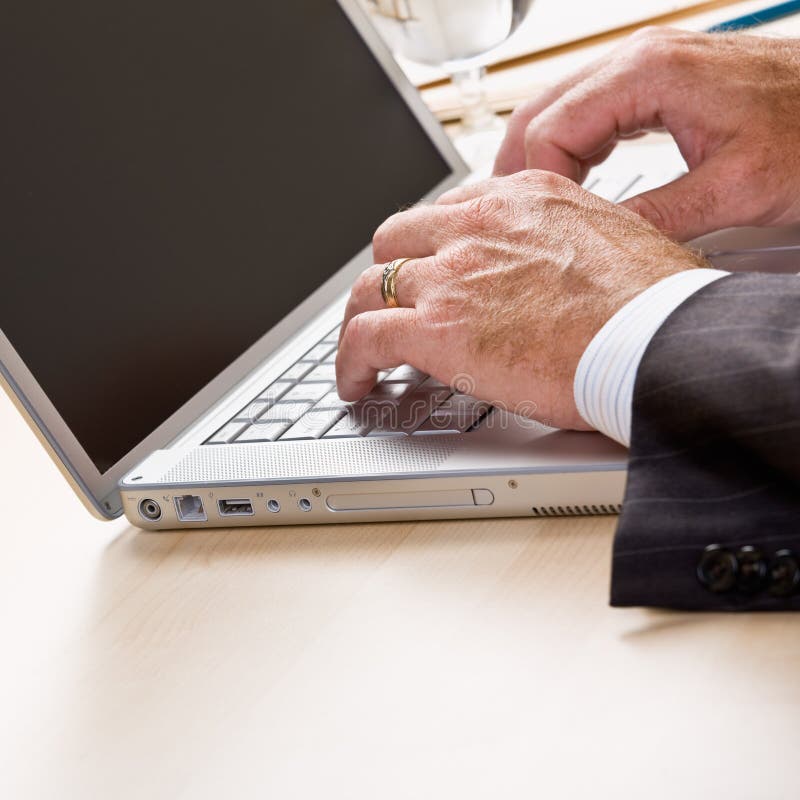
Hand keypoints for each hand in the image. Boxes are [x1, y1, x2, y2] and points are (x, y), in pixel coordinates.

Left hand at [336, 171, 705, 429]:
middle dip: (389, 274)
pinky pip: (364, 338)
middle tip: (392, 305)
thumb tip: (559, 275)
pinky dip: (350, 362)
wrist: (655, 336)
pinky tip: (356, 382)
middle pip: (397, 241)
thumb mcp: (609, 241)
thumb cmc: (652, 302)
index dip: (432, 247)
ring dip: (361, 318)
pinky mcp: (435, 326)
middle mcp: (477, 227)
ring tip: (362, 350)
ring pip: (371, 286)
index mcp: (521, 199)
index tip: (432, 271)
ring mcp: (450, 275)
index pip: (448, 213)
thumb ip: (565, 246)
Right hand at [493, 28, 799, 240]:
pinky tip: (572, 185)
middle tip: (513, 221)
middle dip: (518, 168)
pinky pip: (590, 113)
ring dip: (540, 159)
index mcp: (648, 73)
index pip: (550, 129)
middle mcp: (639, 60)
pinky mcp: (656, 84)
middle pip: (540, 110)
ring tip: (534, 210)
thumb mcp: (733, 189)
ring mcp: (645, 68)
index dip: (536, 185)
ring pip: (559, 109)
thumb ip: (655, 217)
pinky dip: (571, 150)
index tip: (541, 229)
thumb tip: (597, 244)